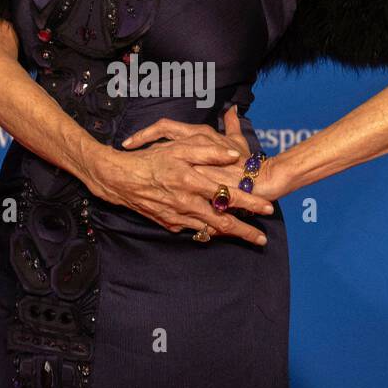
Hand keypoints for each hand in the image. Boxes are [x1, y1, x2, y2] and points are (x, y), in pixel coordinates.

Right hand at [88, 110, 274, 244]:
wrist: (119, 179)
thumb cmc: (150, 159)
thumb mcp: (179, 147)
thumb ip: (208, 150)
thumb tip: (233, 154)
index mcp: (193, 182)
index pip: (229, 196)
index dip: (250, 204)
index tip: (268, 209)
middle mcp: (187, 203)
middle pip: (223, 222)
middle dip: (245, 232)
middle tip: (262, 240)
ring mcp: (177, 216)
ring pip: (208, 229)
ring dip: (228, 234)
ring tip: (246, 237)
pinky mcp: (168, 223)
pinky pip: (192, 230)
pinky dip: (207, 232)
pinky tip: (216, 231)